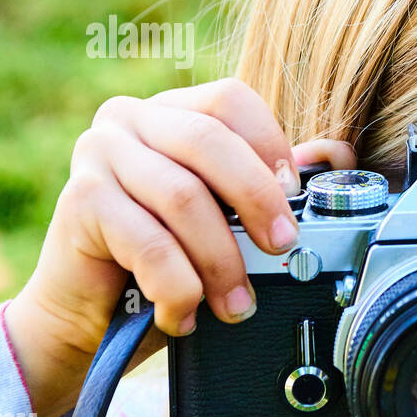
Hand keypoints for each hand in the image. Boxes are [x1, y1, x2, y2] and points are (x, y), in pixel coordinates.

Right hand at [4, 78, 356, 416]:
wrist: (89, 316)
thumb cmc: (162, 263)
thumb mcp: (225, 219)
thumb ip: (270, 182)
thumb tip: (336, 155)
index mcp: (170, 112)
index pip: (230, 99)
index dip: (268, 144)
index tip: (293, 194)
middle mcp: (128, 120)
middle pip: (209, 140)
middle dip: (257, 198)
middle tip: (283, 246)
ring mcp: (97, 155)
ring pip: (184, 197)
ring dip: (221, 260)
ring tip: (237, 304)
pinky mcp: (79, 202)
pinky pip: (150, 244)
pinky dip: (179, 287)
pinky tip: (186, 314)